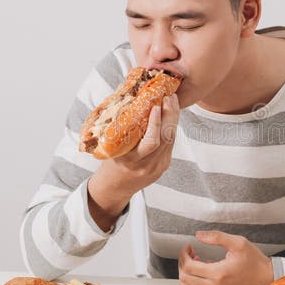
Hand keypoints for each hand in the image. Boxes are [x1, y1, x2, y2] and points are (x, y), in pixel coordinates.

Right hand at [87, 94, 179, 230]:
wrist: (116, 186)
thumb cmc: (110, 161)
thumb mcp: (111, 147)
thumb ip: (120, 128)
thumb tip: (125, 97)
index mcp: (131, 161)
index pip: (150, 142)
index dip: (156, 124)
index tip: (156, 106)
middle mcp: (147, 165)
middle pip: (165, 139)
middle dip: (170, 116)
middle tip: (170, 97)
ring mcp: (158, 167)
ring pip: (171, 140)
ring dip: (173, 119)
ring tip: (172, 101)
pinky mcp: (164, 166)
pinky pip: (170, 144)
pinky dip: (171, 128)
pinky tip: (170, 114)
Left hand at [178, 230, 273, 284]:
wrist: (267, 280)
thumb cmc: (255, 262)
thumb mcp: (238, 243)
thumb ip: (216, 237)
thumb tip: (199, 235)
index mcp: (218, 274)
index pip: (188, 267)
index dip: (184, 254)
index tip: (188, 246)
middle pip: (184, 278)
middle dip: (182, 263)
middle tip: (189, 252)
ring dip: (188, 272)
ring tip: (196, 260)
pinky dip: (196, 278)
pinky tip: (206, 268)